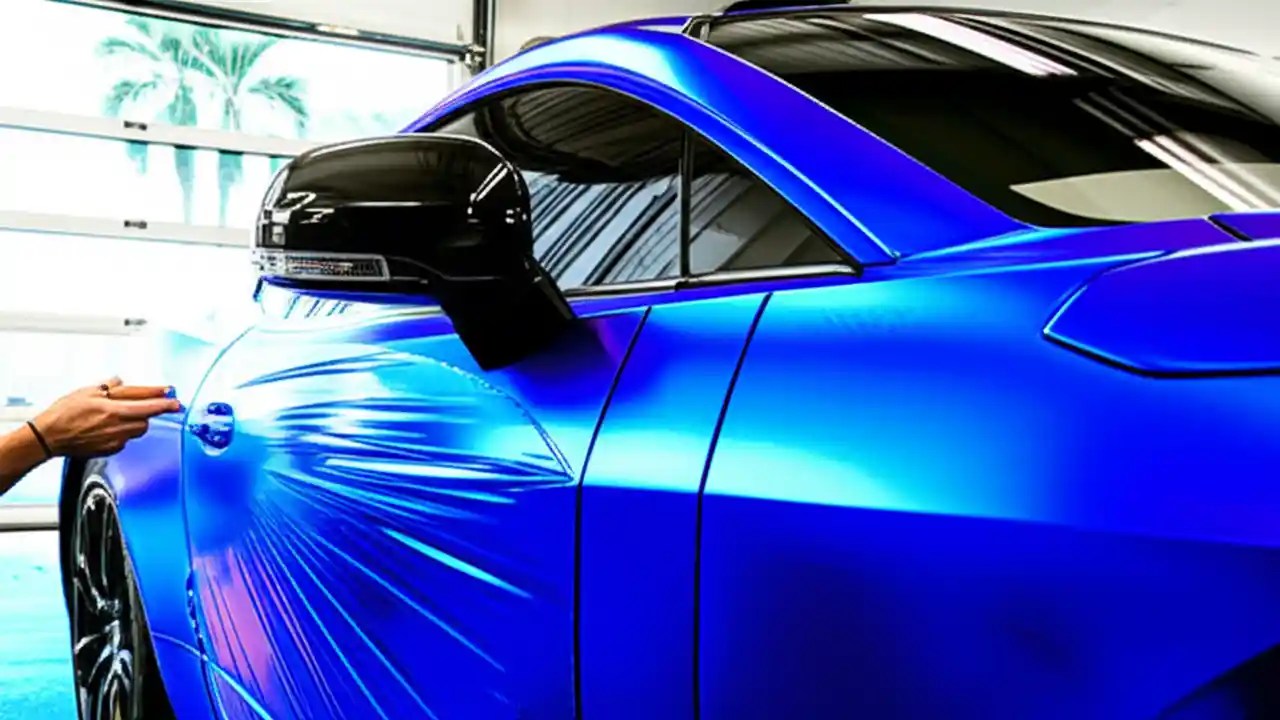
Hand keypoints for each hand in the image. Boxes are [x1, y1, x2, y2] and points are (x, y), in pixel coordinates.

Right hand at [32, 377, 180, 457]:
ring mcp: (114, 440)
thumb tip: (121, 381)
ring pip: (137, 431)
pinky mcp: (110, 450)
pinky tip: (106, 428)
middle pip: (146, 420)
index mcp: (114, 410)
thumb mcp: (87, 391)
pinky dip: (122, 433)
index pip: (148, 406)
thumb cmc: (64, 414)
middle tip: (136, 406)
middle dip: (145, 412)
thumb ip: (109, 386)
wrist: (49, 436)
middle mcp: (117, 427)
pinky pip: (124, 440)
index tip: (175, 401)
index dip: (164, 403)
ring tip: (115, 417)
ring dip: (134, 422)